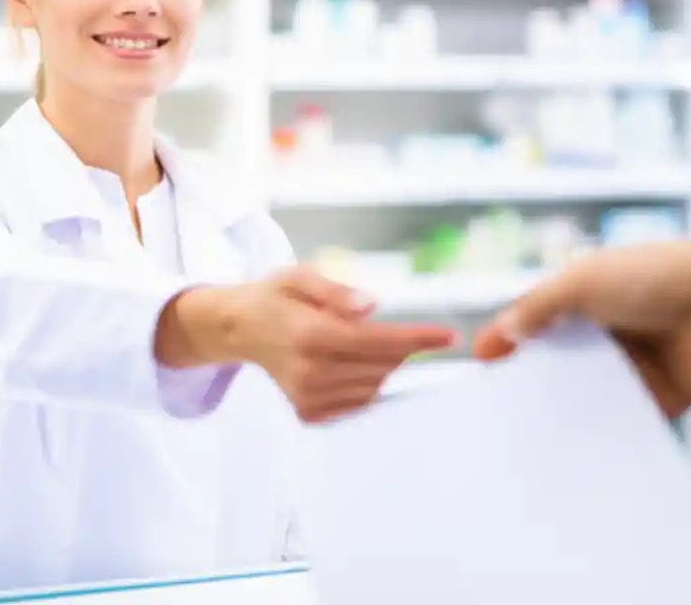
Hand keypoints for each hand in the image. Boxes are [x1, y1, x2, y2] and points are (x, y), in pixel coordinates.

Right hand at [180, 266, 457, 422]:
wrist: (241, 329)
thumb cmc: (278, 297)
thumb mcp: (301, 276)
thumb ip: (336, 291)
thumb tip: (371, 307)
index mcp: (310, 335)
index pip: (378, 341)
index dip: (418, 338)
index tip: (448, 337)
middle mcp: (309, 372)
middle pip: (383, 365)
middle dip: (398, 347)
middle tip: (386, 329)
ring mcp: (308, 397)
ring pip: (375, 386)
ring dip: (382, 365)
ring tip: (355, 343)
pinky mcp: (308, 413)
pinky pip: (360, 401)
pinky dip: (366, 382)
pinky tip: (347, 364)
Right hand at [473, 243, 690, 417]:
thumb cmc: (658, 276)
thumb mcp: (585, 279)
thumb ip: (540, 305)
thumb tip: (504, 332)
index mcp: (586, 295)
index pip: (536, 320)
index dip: (508, 338)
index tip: (482, 361)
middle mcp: (605, 330)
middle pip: (558, 360)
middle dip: (531, 380)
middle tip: (497, 407)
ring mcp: (629, 365)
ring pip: (584, 394)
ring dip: (562, 411)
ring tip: (525, 437)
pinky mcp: (654, 397)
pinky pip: (619, 419)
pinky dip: (599, 431)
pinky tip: (570, 450)